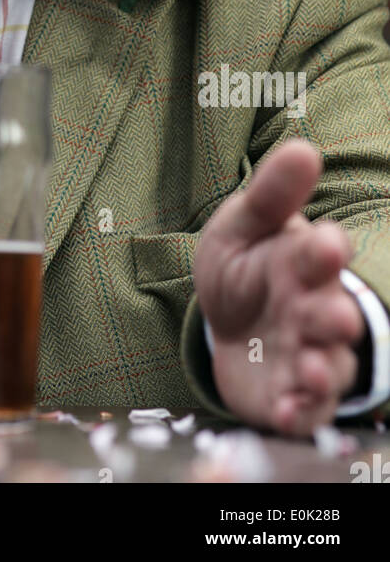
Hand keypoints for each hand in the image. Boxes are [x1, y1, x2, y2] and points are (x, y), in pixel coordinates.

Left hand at [193, 140, 365, 434]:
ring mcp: (306, 356)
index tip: (326, 243)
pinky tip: (286, 411)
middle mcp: (314, 311)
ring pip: (326, 367)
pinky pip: (303, 411)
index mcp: (304, 263)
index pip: (323, 254)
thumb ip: (271, 194)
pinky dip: (299, 413)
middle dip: (334, 316)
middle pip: (332, 315)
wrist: (225, 323)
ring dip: (322, 370)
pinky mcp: (289, 397)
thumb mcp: (244, 225)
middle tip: (336, 316)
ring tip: (310, 369)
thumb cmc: (243, 266)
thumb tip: (302, 148)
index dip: (327, 249)